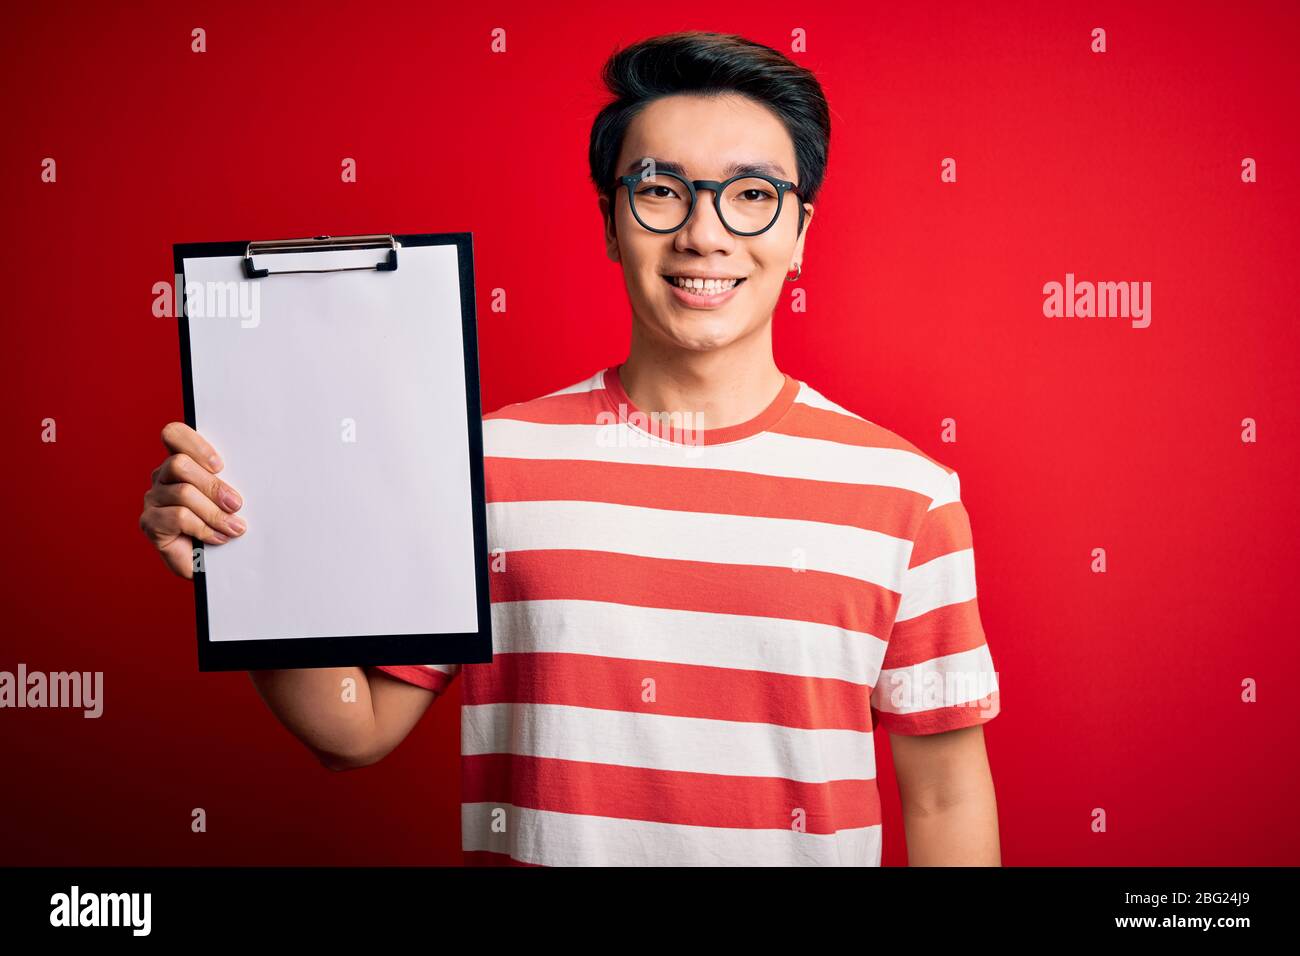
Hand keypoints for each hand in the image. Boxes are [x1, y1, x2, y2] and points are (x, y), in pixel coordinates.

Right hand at [139, 422, 246, 578]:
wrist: (217, 564)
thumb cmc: (226, 524)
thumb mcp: (231, 498)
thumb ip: (231, 481)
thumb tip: (253, 472)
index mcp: (182, 461)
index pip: (174, 434)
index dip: (196, 444)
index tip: (220, 465)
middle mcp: (163, 477)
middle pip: (179, 464)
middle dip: (213, 485)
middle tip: (236, 504)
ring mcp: (154, 499)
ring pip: (183, 493)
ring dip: (214, 512)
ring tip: (234, 528)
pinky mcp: (150, 523)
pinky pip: (178, 517)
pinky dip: (203, 528)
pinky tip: (217, 538)